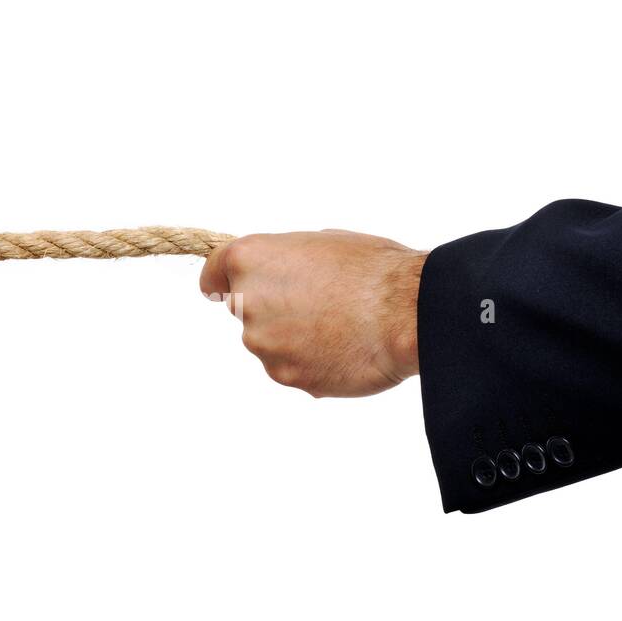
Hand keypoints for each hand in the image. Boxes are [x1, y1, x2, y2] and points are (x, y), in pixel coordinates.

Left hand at [199, 230, 427, 397]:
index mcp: (251, 260)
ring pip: (270, 343)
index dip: (220, 281)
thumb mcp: (323, 243)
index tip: (221, 290)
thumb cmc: (374, 270)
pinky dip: (312, 362)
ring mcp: (265, 345)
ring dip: (294, 338)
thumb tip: (279, 274)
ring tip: (340, 327)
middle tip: (318, 304)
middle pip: (246, 310)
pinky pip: (292, 368)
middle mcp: (248, 303)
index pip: (213, 274)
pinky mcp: (286, 377)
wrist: (408, 314)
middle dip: (273, 309)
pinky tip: (343, 349)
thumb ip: (286, 260)